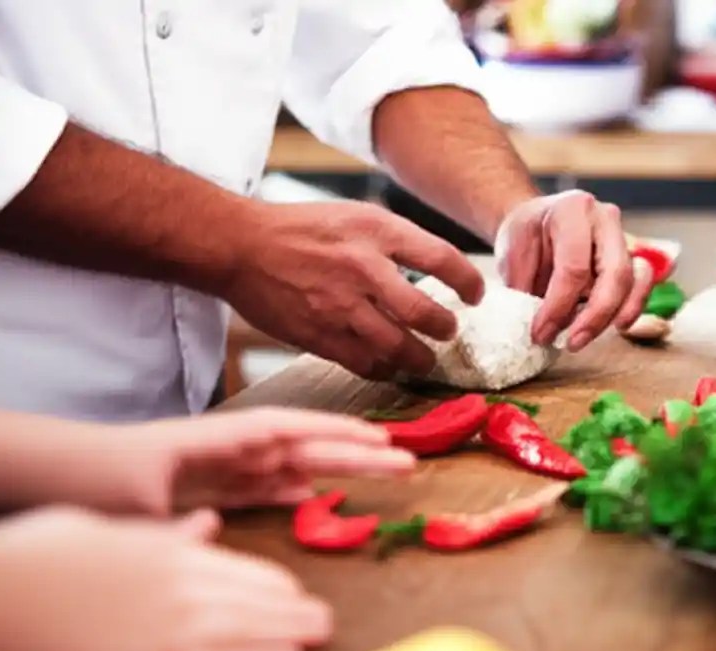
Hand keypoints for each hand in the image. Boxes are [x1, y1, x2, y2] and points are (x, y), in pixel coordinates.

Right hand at [0, 507, 330, 650]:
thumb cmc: (34, 564)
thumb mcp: (103, 532)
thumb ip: (161, 533)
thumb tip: (206, 524)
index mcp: (171, 552)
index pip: (245, 568)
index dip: (275, 585)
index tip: (293, 592)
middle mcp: (184, 588)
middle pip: (261, 598)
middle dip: (296, 609)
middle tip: (322, 617)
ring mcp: (177, 631)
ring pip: (257, 628)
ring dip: (294, 631)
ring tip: (319, 635)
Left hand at [121, 408, 415, 515]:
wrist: (68, 472)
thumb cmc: (101, 474)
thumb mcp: (137, 490)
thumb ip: (176, 508)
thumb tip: (209, 521)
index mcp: (223, 438)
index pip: (292, 429)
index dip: (338, 433)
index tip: (381, 438)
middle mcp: (236, 448)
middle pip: (309, 445)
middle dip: (359, 450)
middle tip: (409, 460)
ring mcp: (233, 465)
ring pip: (300, 464)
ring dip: (342, 468)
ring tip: (388, 472)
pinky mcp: (222, 486)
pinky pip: (273, 486)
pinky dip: (302, 489)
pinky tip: (326, 494)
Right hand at [227, 201, 485, 379]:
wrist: (240, 245)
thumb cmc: (301, 229)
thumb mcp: (356, 216)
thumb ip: (396, 240)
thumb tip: (440, 266)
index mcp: (377, 231)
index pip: (443, 259)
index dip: (468, 282)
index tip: (475, 295)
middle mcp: (362, 268)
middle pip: (425, 313)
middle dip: (446, 329)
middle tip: (448, 332)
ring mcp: (340, 306)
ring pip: (398, 347)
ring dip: (420, 358)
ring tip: (424, 358)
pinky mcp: (319, 335)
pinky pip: (365, 363)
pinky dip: (384, 368)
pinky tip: (388, 364)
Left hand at [494, 190, 652, 351]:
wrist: (537, 222)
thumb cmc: (526, 236)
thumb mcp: (512, 255)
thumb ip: (526, 289)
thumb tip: (541, 330)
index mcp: (573, 210)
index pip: (574, 266)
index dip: (558, 306)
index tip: (540, 333)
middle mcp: (605, 219)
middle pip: (615, 274)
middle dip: (594, 316)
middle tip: (571, 344)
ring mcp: (623, 237)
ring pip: (634, 281)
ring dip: (614, 316)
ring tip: (586, 339)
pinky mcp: (631, 258)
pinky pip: (641, 285)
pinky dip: (631, 308)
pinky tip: (615, 326)